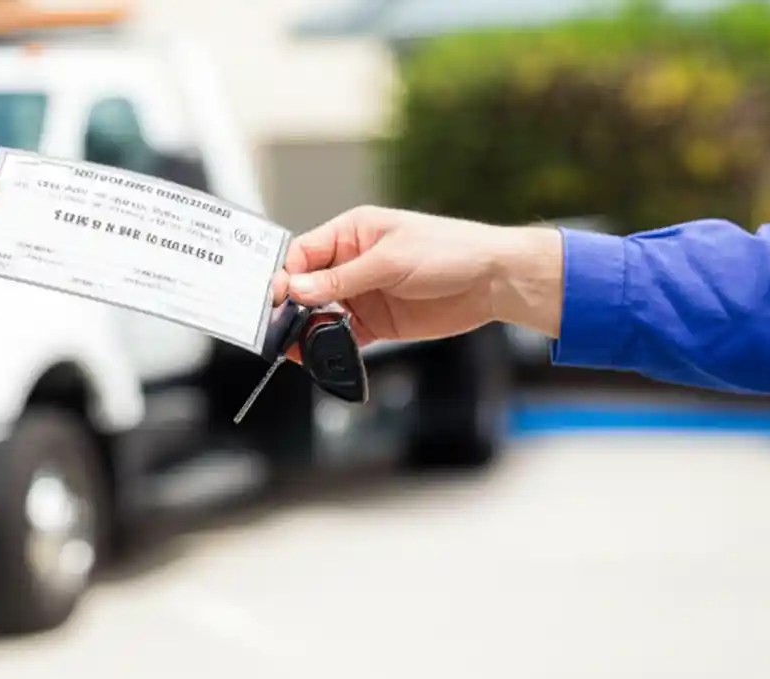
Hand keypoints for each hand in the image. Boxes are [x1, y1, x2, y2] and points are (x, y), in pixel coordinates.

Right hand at [272, 205, 563, 350]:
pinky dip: (332, 347)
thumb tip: (298, 287)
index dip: (286, 275)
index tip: (276, 297)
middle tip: (281, 327)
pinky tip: (323, 355)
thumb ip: (342, 278)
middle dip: (292, 307)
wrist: (493, 281)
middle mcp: (353, 263)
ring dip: (309, 330)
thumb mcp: (390, 260)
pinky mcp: (377, 322)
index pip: (304, 253)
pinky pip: (345, 336)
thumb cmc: (450, 250)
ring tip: (299, 346)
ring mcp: (364, 294)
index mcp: (352, 234)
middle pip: (308, 286)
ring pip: (322, 314)